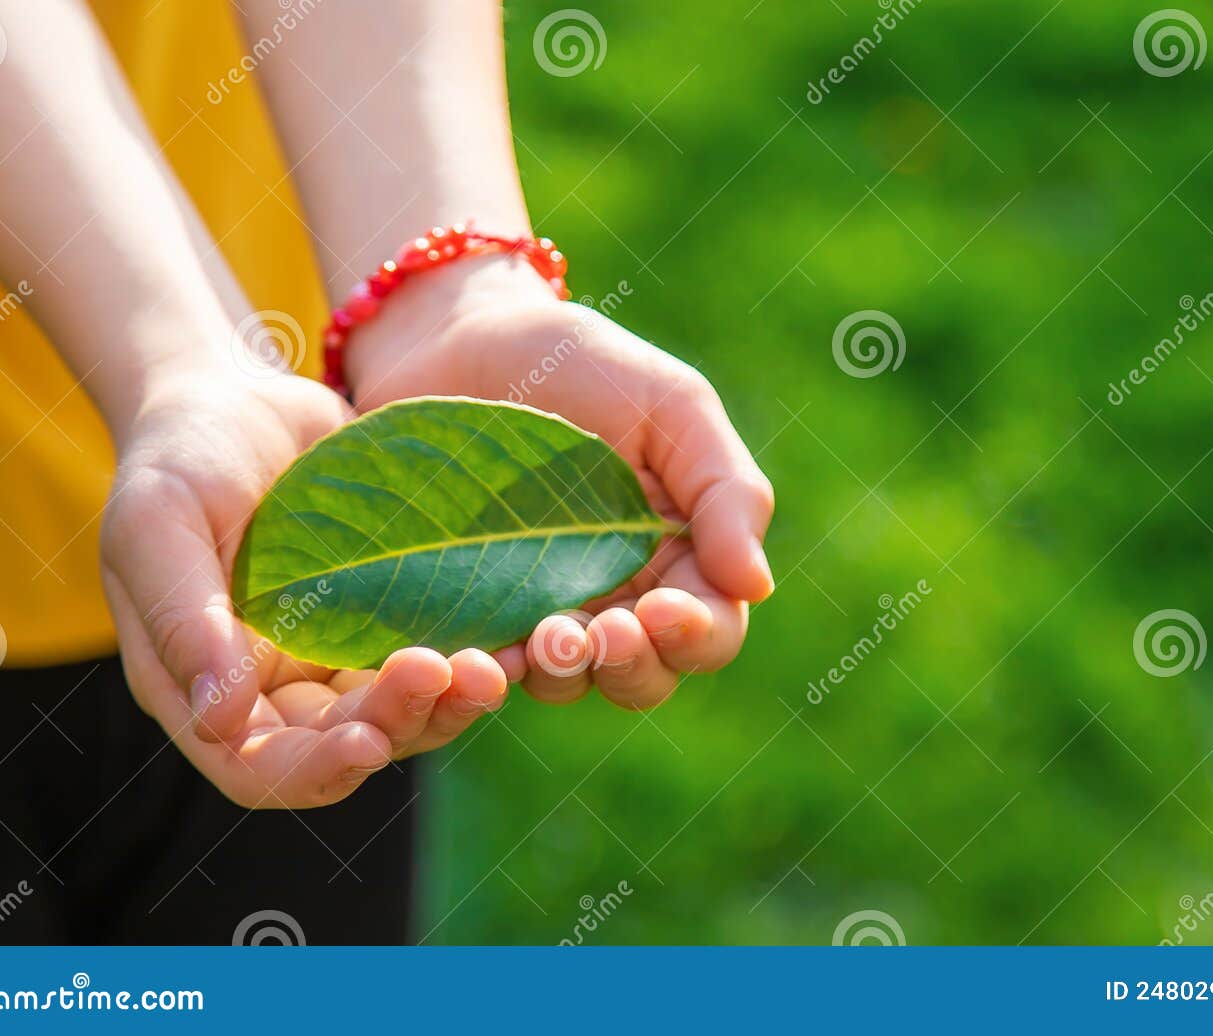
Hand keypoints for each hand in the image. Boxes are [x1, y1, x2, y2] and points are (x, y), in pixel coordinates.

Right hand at [99, 370, 507, 807]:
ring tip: (495, 664)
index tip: (368, 742)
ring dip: (450, 701)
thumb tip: (217, 719)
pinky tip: (517, 634)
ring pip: (403, 712)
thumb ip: (180, 620)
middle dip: (400, 723)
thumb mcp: (158, 524)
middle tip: (451, 674)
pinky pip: (437, 654)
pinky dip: (474, 654)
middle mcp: (275, 688)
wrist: (241, 397)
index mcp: (203, 687)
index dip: (313, 770)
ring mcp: (336, 657)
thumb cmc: (179, 457)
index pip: (257, 767)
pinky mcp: (390, 617)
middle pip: (345, 745)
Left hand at [345, 260, 775, 709]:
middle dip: (632, 665)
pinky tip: (485, 652)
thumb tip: (758, 586)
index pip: (710, 628)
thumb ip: (726, 491)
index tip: (665, 609)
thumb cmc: (578, 362)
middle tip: (606, 631)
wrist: (454, 336)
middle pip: (644, 675)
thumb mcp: (671, 406)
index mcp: (679, 554)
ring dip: (566, 673)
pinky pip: (488, 665)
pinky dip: (493, 671)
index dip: (696, 635)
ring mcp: (539, 607)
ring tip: (548, 636)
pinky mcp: (469, 609)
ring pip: (570, 683)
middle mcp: (615, 595)